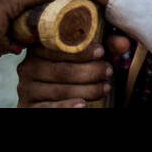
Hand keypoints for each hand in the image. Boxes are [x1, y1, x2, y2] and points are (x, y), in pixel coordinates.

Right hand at [15, 34, 133, 108]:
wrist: (57, 89)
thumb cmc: (75, 64)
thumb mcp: (89, 51)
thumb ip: (106, 44)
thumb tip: (124, 43)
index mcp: (39, 46)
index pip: (58, 47)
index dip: (81, 50)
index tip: (101, 51)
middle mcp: (28, 66)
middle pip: (61, 70)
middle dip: (89, 71)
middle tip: (108, 71)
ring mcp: (27, 88)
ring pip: (59, 90)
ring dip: (87, 89)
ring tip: (105, 87)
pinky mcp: (28, 106)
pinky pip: (49, 108)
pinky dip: (67, 106)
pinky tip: (83, 104)